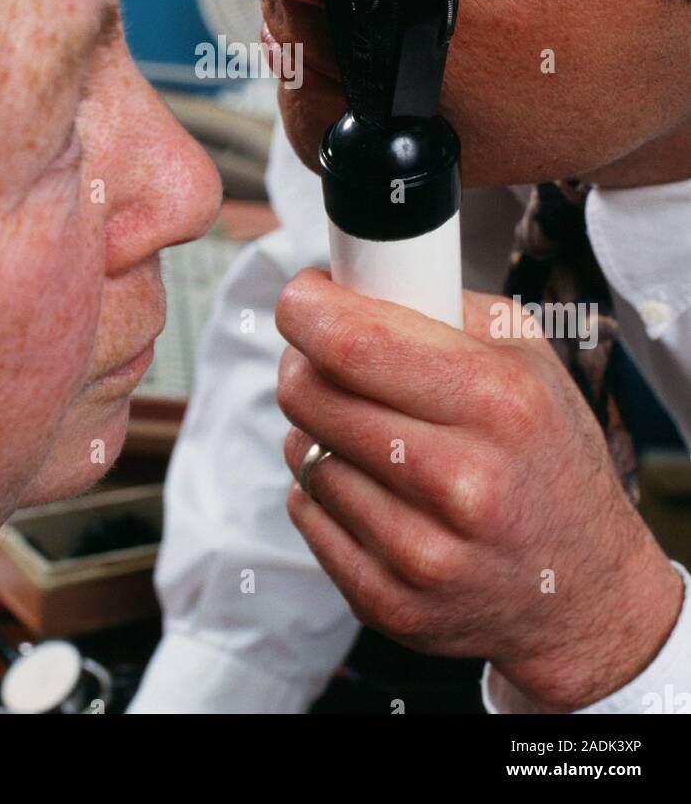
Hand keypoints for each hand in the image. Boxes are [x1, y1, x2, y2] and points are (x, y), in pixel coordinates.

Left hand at [276, 269, 683, 710]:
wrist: (582, 588)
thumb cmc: (548, 455)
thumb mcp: (528, 356)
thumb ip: (441, 306)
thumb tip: (347, 281)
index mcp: (497, 402)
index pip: (353, 340)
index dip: (305, 307)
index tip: (302, 295)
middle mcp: (459, 480)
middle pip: (310, 393)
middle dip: (300, 361)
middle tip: (319, 355)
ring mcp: (420, 552)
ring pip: (301, 451)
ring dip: (316, 427)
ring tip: (365, 428)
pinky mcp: (387, 602)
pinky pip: (305, 510)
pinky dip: (321, 486)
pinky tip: (368, 483)